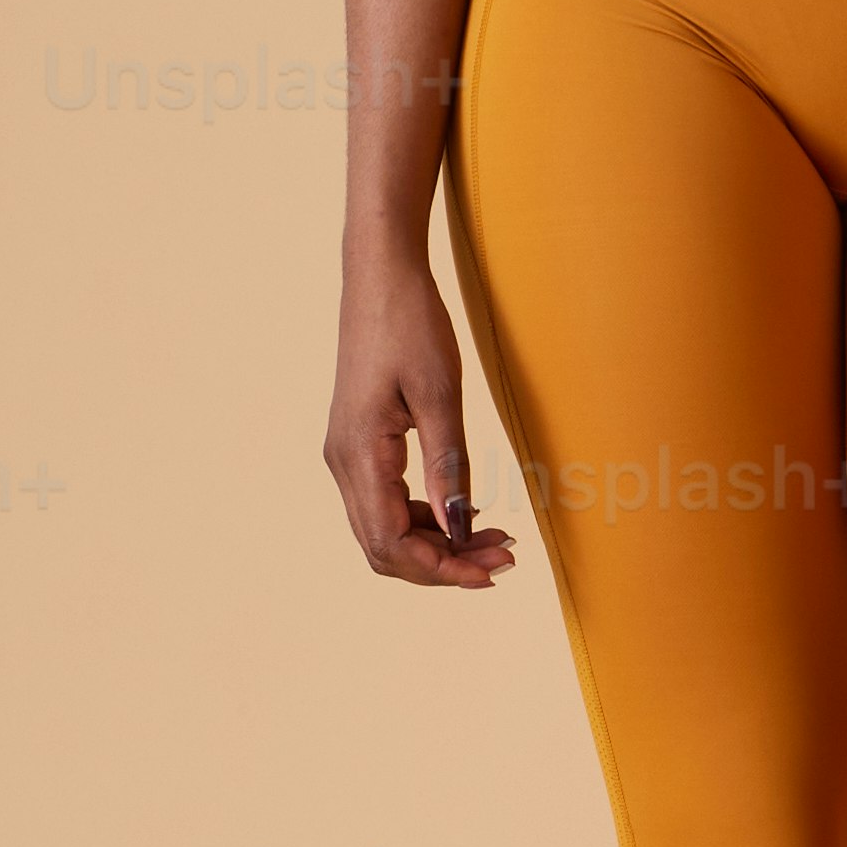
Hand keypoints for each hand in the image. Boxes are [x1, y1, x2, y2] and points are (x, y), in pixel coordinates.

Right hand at [326, 250, 515, 587]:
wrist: (381, 275)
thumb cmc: (412, 323)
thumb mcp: (440, 393)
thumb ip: (448, 464)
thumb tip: (458, 528)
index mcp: (359, 453)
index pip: (390, 543)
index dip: (441, 569)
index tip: (492, 571)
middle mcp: (342, 462)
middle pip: (383, 548)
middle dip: (443, 564)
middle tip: (504, 559)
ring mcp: (345, 454)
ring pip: (382, 530)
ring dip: (435, 544)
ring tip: (495, 539)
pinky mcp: (357, 443)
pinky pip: (384, 502)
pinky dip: (423, 518)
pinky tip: (463, 510)